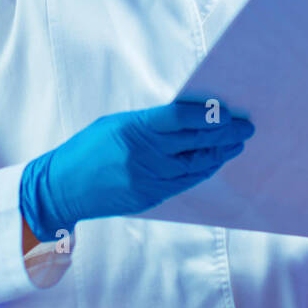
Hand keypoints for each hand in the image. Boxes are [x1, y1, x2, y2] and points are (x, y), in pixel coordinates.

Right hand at [20, 99, 253, 241]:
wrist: (61, 188)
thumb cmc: (88, 149)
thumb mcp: (116, 123)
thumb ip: (151, 122)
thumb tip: (190, 116)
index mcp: (133, 129)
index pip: (181, 118)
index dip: (208, 115)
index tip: (228, 111)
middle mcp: (144, 156)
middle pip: (195, 143)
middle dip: (225, 134)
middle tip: (246, 127)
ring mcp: (148, 179)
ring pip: (196, 166)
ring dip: (220, 153)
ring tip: (237, 143)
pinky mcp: (150, 197)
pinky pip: (185, 182)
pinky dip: (204, 170)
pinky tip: (215, 161)